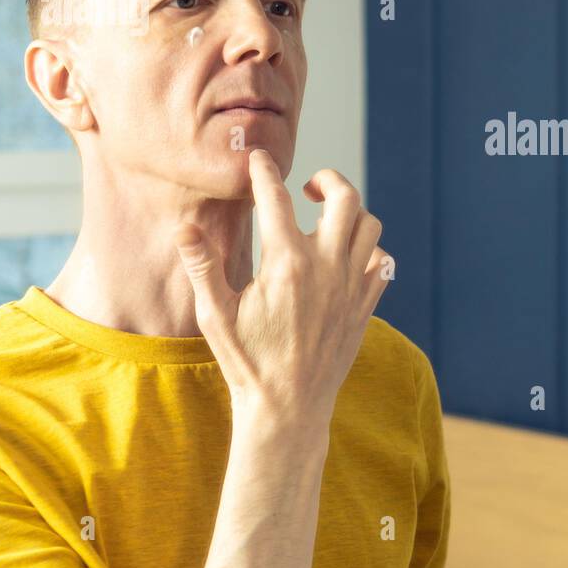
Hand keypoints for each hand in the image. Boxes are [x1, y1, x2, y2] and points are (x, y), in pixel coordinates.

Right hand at [173, 149, 391, 429]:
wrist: (287, 409)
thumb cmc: (246, 362)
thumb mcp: (214, 315)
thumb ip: (203, 266)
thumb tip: (185, 226)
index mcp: (286, 264)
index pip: (276, 198)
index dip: (263, 171)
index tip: (256, 157)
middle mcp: (327, 268)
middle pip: (346, 198)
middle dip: (327, 180)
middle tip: (307, 186)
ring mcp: (352, 287)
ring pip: (370, 227)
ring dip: (351, 213)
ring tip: (327, 218)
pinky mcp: (365, 306)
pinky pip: (382, 264)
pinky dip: (370, 251)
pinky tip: (347, 257)